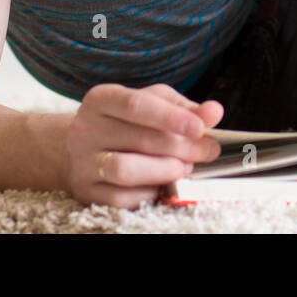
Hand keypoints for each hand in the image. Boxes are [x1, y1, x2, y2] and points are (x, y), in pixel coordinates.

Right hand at [66, 83, 223, 207]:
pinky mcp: (86, 191)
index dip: (171, 117)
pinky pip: (121, 198)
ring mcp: (82, 162)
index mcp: (101, 99)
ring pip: (125, 170)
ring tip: (185, 167)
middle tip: (207, 150)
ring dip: (164, 170)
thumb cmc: (127, 121)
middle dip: (181, 147)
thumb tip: (215, 112)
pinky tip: (162, 183)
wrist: (82, 149)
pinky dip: (148, 192)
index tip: (200, 128)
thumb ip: (185, 107)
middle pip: (138, 139)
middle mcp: (85, 129)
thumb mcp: (154, 103)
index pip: (136, 105)